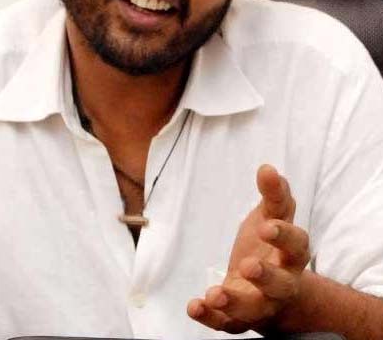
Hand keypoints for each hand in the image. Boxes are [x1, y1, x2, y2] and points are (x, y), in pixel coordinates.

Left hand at [187, 164, 309, 333]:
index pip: (297, 245)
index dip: (285, 235)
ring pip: (254, 311)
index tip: (267, 226)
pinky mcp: (239, 318)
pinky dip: (210, 318)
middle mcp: (282, 283)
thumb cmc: (270, 246)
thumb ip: (273, 195)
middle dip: (266, 276)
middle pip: (281, 285)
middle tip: (248, 264)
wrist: (272, 291)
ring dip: (234, 303)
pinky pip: (227, 324)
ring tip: (215, 294)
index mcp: (292, 254)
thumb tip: (267, 168)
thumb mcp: (273, 216)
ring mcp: (260, 304)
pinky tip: (194, 305)